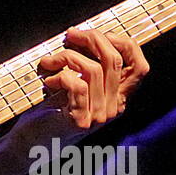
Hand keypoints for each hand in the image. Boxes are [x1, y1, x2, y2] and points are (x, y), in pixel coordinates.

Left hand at [34, 27, 149, 127]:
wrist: (34, 140)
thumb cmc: (54, 108)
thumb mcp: (79, 84)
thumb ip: (90, 66)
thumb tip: (86, 35)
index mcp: (119, 98)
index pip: (141, 68)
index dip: (126, 45)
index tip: (103, 34)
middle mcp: (114, 108)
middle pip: (114, 61)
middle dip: (91, 39)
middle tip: (70, 35)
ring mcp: (99, 116)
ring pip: (93, 70)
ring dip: (67, 57)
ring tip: (50, 61)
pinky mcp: (80, 120)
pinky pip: (77, 85)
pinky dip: (59, 75)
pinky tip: (49, 80)